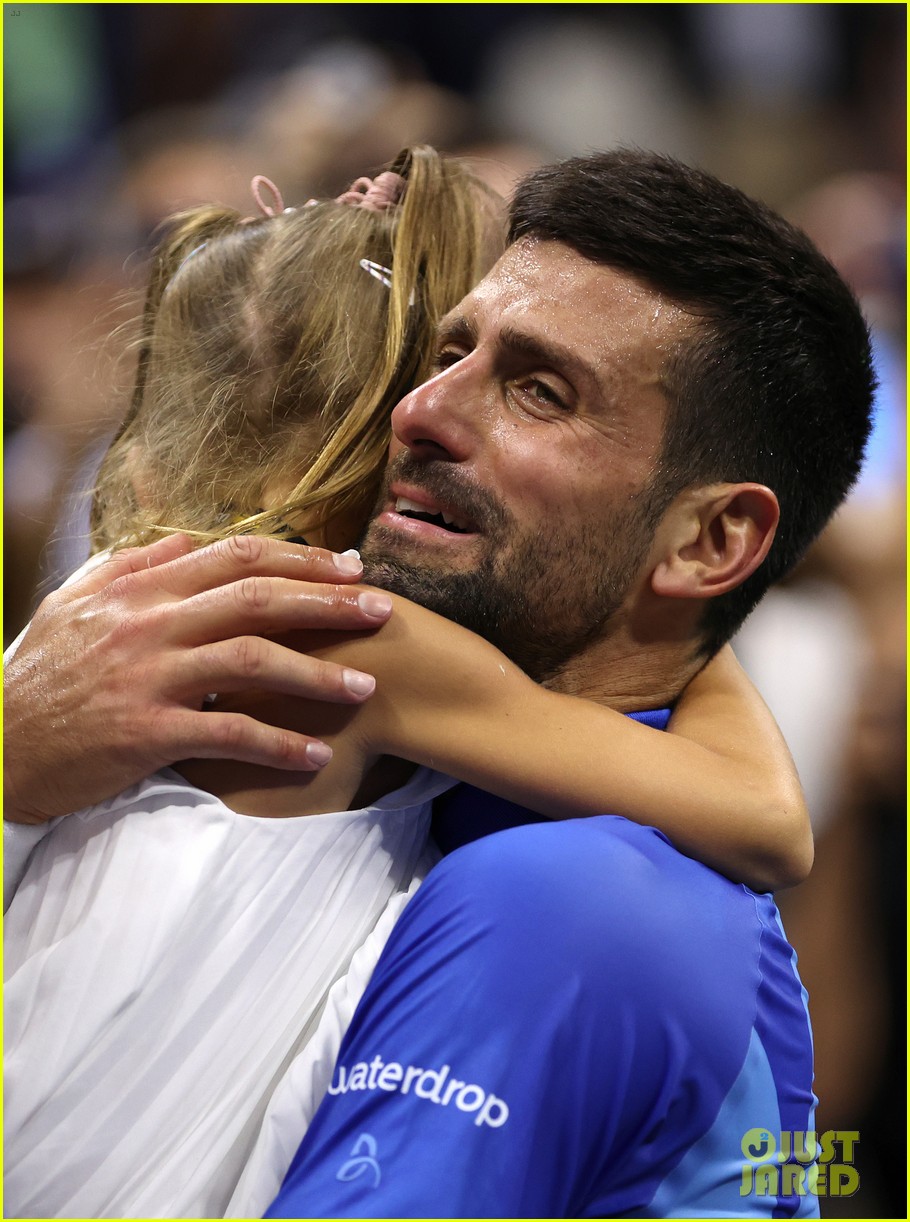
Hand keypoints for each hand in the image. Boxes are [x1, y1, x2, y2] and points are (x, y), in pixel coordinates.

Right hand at [3, 533, 392, 823]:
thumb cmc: (40, 673)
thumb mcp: (76, 602)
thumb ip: (134, 565)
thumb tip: (191, 541)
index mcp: (139, 587)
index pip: (236, 557)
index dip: (300, 559)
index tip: (348, 567)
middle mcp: (148, 623)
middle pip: (257, 599)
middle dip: (328, 601)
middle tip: (382, 611)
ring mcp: (148, 677)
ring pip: (252, 661)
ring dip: (318, 672)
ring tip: (366, 685)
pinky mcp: (147, 734)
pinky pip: (228, 735)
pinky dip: (277, 744)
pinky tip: (316, 755)